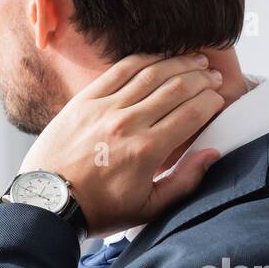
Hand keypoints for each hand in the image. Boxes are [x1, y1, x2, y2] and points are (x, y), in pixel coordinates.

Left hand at [18, 53, 223, 236]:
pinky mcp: (85, 99)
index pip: (192, 113)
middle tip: (214, 76)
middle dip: (201, 78)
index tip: (220, 97)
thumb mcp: (149, 207)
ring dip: (178, 63)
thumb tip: (211, 153)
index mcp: (148, 150)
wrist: (48, 202)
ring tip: (195, 60)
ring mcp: (105, 107)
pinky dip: (144, 60)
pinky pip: (120, 70)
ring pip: (151, 74)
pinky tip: (159, 58)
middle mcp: (128, 123)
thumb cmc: (100, 209)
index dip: (212, 101)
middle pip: (176, 88)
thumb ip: (185, 181)